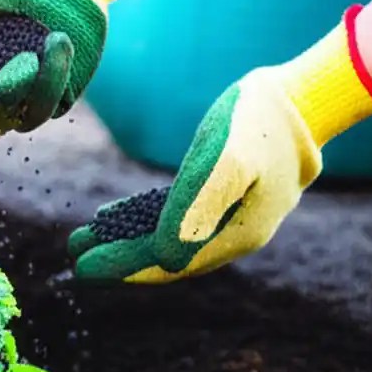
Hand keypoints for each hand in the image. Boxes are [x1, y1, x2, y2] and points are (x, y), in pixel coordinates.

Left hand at [71, 7, 371, 282]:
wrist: (297, 102)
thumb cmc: (259, 125)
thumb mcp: (227, 160)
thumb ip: (198, 207)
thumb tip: (166, 257)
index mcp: (236, 235)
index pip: (170, 264)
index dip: (125, 268)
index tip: (84, 269)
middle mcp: (232, 234)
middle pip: (165, 257)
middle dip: (119, 260)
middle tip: (75, 261)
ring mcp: (227, 216)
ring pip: (166, 238)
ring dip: (123, 241)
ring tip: (82, 238)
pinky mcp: (219, 194)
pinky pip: (174, 217)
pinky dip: (141, 219)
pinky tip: (110, 215)